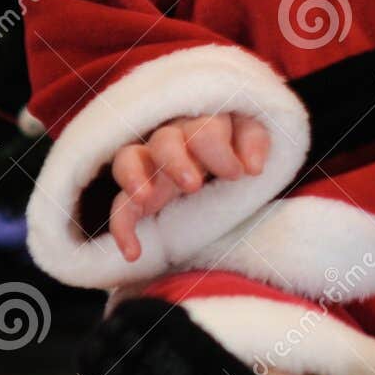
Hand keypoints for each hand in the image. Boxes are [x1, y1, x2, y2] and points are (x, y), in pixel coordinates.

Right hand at [108, 112, 270, 262]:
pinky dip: (122, 227)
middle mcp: (172, 139)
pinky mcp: (138, 194)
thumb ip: (254, 142)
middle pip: (164, 140)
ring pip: (128, 159)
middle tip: (192, 185)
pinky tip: (134, 252)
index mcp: (203, 123)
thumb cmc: (237, 146)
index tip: (237, 174)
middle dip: (175, 161)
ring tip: (144, 198)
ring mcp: (150, 165)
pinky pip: (121, 206)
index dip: (217, 150)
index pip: (204, 127)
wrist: (221, 167)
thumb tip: (252, 166)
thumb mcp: (251, 139)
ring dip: (134, 177)